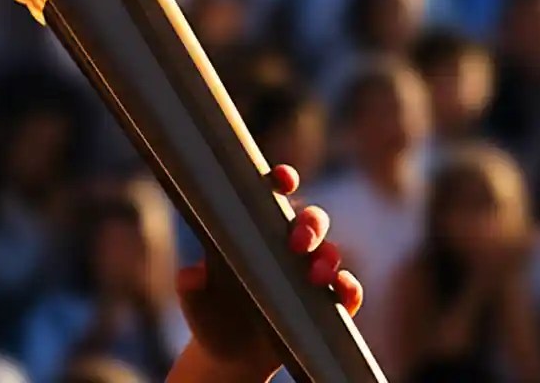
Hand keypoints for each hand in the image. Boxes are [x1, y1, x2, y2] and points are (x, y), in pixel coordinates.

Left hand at [173, 165, 362, 380]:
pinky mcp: (327, 304)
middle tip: (297, 243)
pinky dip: (350, 288)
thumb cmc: (212, 317)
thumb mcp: (197, 304)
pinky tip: (341, 290)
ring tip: (316, 276)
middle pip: (312, 220)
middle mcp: (289, 247)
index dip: (283, 180)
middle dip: (311, 224)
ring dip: (328, 257)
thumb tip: (189, 274)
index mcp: (257, 231)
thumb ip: (191, 289)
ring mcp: (310, 274)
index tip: (283, 180)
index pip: (274, 196)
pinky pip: (347, 291)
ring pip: (331, 251)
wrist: (232, 359)